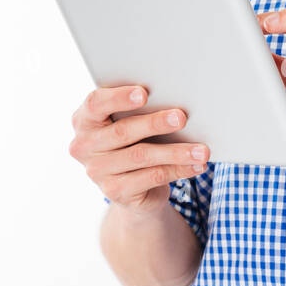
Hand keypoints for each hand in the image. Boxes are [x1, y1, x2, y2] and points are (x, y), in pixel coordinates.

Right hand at [68, 84, 209, 213]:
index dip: (118, 98)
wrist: (130, 186)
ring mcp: (97, 172)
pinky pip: (152, 177)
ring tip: (201, 150)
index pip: (95, 104)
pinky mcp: (115, 192)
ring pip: (142, 156)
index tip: (144, 93)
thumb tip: (175, 103)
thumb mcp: (128, 122)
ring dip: (175, 152)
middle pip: (122, 132)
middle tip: (181, 117)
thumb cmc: (133, 140)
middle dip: (155, 123)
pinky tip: (197, 165)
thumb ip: (139, 111)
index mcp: (84, 120)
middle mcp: (84, 146)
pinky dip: (179, 170)